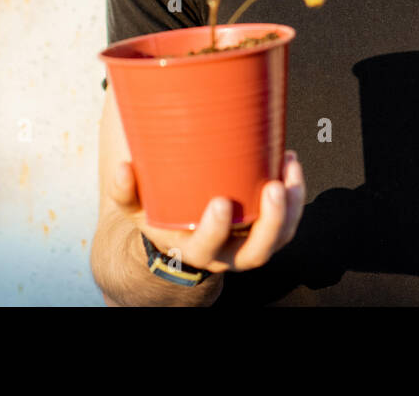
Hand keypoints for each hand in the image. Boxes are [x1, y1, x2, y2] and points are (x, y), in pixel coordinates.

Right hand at [109, 151, 305, 273]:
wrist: (180, 236)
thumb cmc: (158, 214)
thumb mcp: (136, 208)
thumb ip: (124, 190)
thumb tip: (122, 166)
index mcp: (191, 250)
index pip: (205, 250)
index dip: (215, 231)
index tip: (220, 203)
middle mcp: (223, 255)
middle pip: (254, 253)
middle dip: (269, 222)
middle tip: (273, 188)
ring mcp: (247, 246)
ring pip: (278, 239)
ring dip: (291, 208)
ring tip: (289, 167)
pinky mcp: (264, 233)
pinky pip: (287, 223)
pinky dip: (295, 197)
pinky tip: (289, 163)